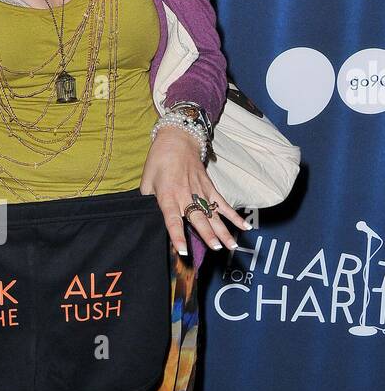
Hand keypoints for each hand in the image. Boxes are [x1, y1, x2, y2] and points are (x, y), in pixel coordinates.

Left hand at [140, 125, 247, 254]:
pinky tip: (244, 227)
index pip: (172, 220)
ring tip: (232, 245)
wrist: (177, 139)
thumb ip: (148, 202)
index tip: (183, 250)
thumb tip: (150, 218)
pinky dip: (234, 215)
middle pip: (199, 218)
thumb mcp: (146, 182)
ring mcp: (201, 191)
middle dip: (209, 235)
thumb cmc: (158, 161)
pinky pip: (223, 204)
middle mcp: (186, 195)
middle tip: (217, 249)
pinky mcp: (210, 187)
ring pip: (214, 214)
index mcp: (168, 196)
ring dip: (223, 230)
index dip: (177, 236)